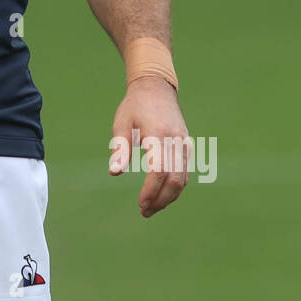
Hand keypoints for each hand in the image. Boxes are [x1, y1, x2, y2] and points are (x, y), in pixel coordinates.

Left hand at [109, 76, 189, 217]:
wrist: (156, 88)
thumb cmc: (135, 106)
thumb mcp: (121, 124)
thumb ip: (120, 149)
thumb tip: (114, 172)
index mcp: (159, 134)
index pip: (159, 170)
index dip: (151, 190)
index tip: (140, 203)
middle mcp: (176, 141)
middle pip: (175, 179)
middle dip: (161, 200)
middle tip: (144, 212)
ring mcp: (184, 144)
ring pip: (183, 179)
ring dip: (169, 197)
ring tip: (151, 208)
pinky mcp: (187, 147)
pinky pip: (184, 172)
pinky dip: (175, 188)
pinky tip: (160, 195)